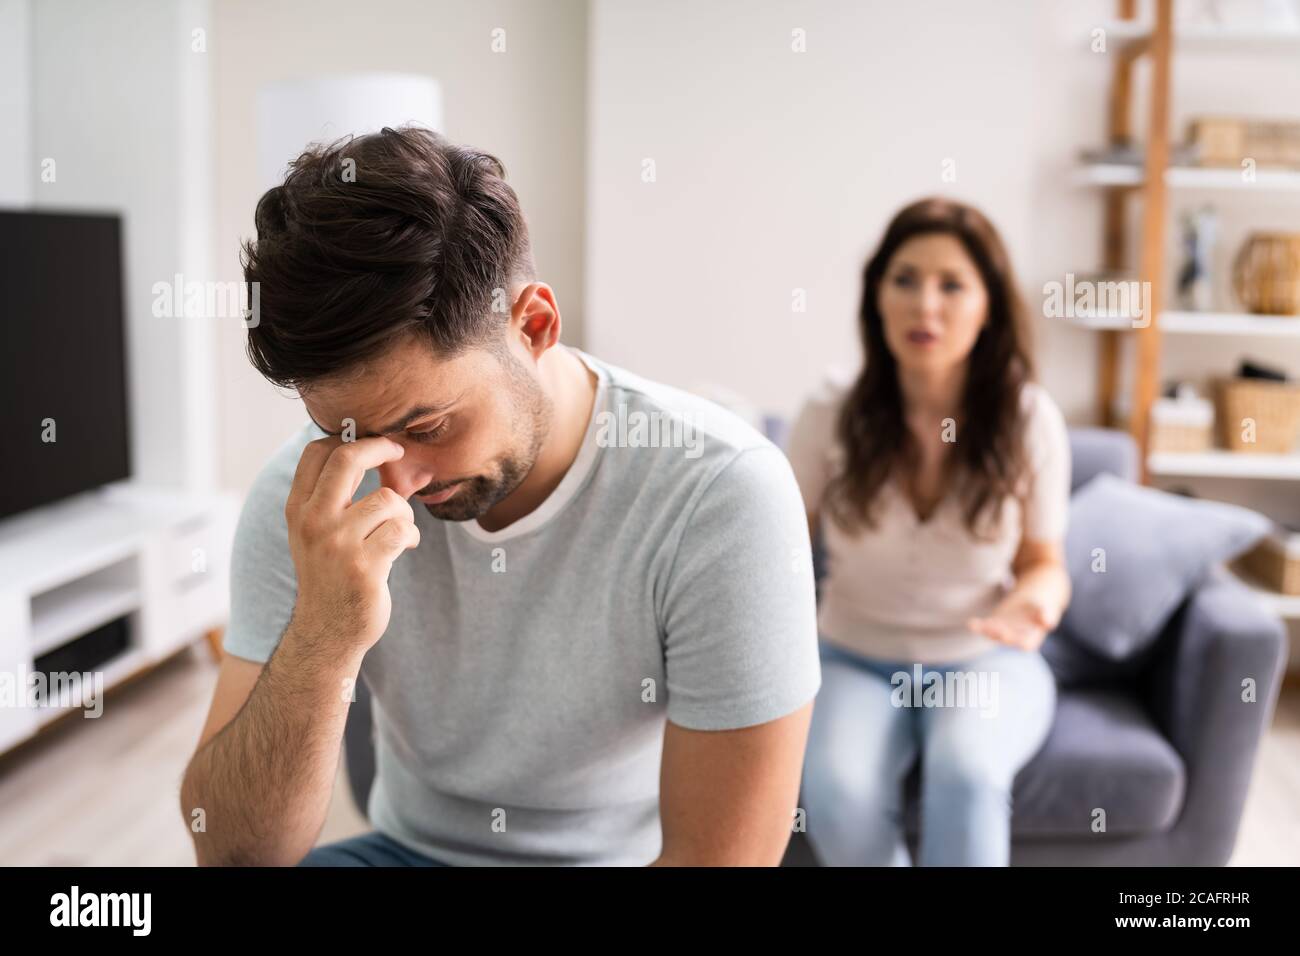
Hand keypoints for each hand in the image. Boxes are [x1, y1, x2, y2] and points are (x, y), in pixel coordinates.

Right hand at [284, 436, 420, 653]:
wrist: (327, 631)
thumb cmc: (330, 575)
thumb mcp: (313, 532)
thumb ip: (327, 496)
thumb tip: (361, 445)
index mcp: (298, 509)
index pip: (315, 452)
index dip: (349, 439)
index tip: (373, 443)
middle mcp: (313, 522)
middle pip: (348, 459)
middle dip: (381, 447)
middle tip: (398, 451)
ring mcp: (338, 544)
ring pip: (388, 499)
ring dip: (404, 513)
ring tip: (399, 531)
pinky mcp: (365, 567)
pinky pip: (403, 530)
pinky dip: (412, 536)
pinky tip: (406, 547)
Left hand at [966, 596, 1056, 651]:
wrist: (1034, 599)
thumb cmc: (1043, 603)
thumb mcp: (1047, 606)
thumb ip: (1047, 614)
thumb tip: (1047, 622)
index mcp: (1033, 637)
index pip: (1026, 644)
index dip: (1019, 641)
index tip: (1013, 636)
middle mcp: (1018, 637)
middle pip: (1008, 639)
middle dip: (1001, 634)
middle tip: (995, 628)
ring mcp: (1005, 631)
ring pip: (995, 634)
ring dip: (987, 631)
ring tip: (978, 626)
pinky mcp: (996, 624)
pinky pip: (986, 627)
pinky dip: (979, 626)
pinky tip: (971, 623)